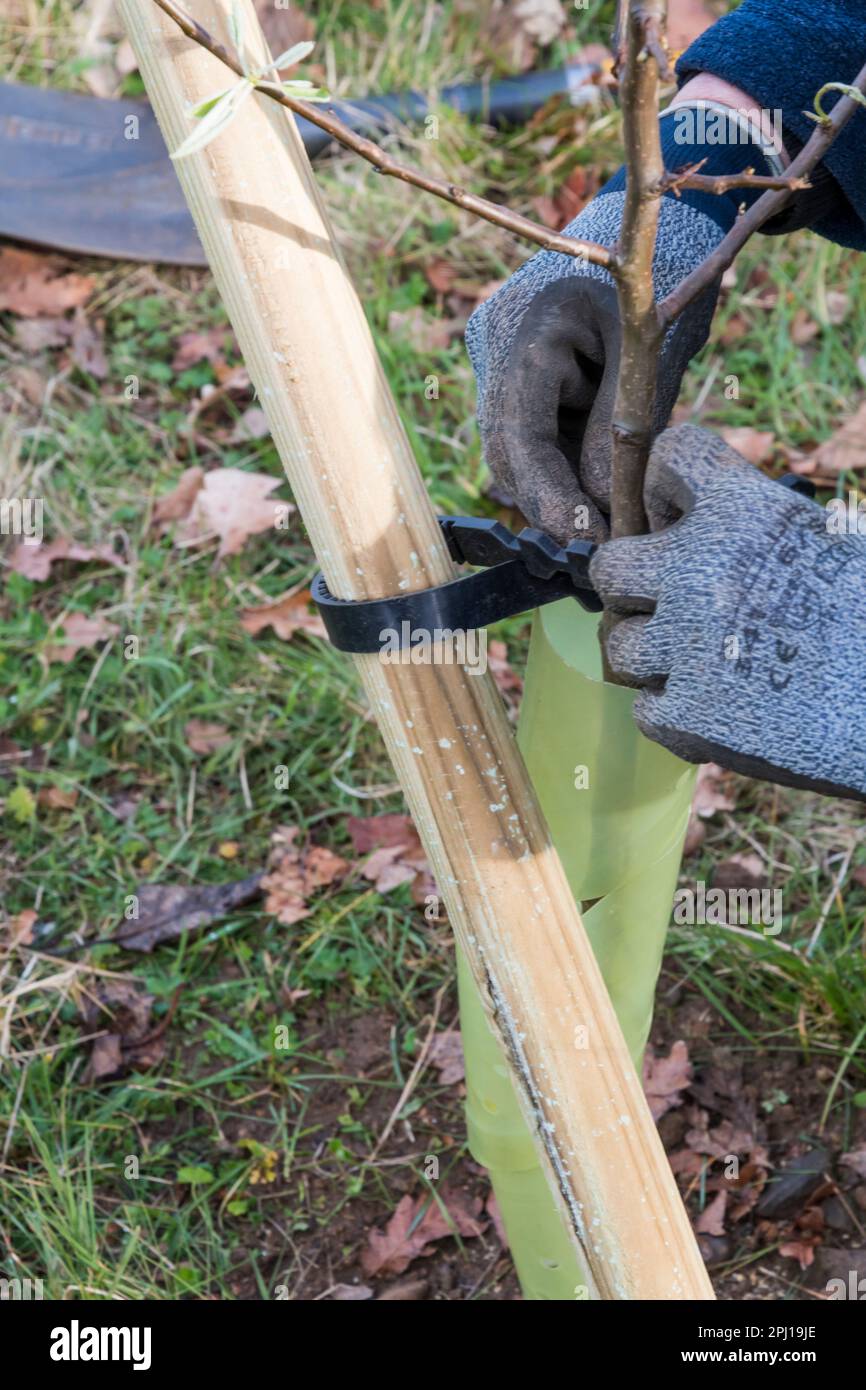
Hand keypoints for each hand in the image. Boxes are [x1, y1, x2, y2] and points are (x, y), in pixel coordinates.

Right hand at [466, 194, 722, 544]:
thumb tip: (601, 509)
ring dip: (551, 489)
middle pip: (506, 449)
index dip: (547, 491)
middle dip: (547, 500)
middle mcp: (501, 345)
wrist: (656, 239)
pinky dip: (555, 469)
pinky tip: (586, 491)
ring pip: (511, 451)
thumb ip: (621, 430)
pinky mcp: (513, 381)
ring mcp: (499, 363)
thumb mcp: (651, 358)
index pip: (521, 429)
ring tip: (597, 519)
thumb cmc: (662, 284)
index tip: (584, 534)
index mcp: (535, 323)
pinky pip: (525, 438)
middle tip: (594, 540)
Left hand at [590, 425, 865, 801]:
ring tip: (707, 666)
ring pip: (619, 646)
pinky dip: (677, 715)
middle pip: (610, 566)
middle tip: (678, 608)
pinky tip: (724, 709)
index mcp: (743, 510)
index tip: (685, 519)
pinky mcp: (688, 714)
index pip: (668, 458)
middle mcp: (701, 569)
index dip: (668, 489)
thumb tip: (685, 531)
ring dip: (655, 659)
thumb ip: (751, 530)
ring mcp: (688, 645)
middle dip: (636, 588)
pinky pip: (645, 708)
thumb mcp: (827, 543)